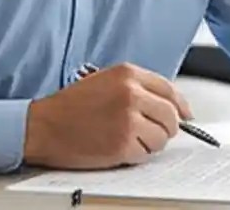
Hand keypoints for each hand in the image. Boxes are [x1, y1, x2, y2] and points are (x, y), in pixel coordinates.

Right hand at [24, 63, 193, 168]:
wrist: (43, 125)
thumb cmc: (69, 106)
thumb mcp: (104, 81)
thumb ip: (136, 88)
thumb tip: (168, 105)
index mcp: (128, 74)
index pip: (169, 90)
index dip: (181, 106)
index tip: (186, 115)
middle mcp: (131, 94)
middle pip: (171, 116)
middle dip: (167, 128)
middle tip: (155, 132)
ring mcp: (128, 119)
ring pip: (161, 138)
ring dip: (150, 143)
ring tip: (129, 139)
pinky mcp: (122, 144)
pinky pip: (145, 154)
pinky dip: (136, 155)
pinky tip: (119, 148)